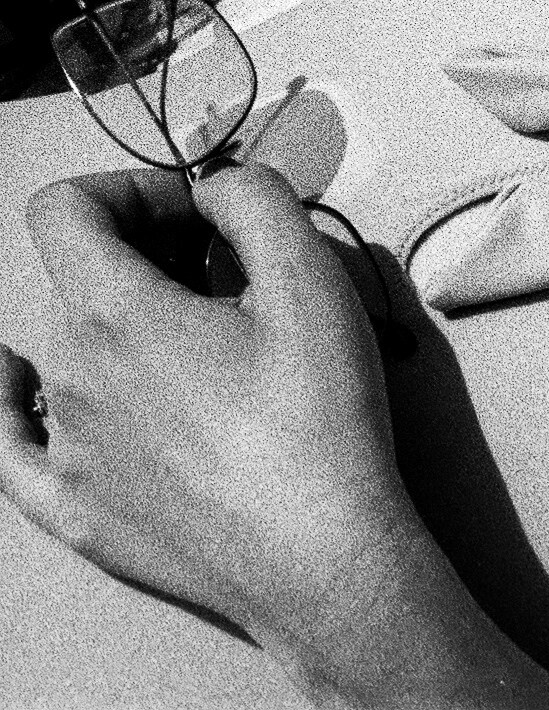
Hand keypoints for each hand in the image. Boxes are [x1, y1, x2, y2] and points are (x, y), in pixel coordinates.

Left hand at [0, 165, 420, 647]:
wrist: (319, 555)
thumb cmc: (319, 419)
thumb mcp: (312, 280)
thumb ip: (253, 201)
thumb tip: (215, 191)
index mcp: (115, 313)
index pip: (66, 210)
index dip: (131, 190)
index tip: (195, 216)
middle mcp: (68, 375)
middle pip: (76, 278)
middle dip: (143, 256)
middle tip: (226, 276)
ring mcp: (63, 448)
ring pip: (67, 350)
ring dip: (122, 323)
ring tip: (205, 346)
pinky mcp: (73, 508)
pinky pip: (13, 444)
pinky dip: (10, 401)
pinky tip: (11, 381)